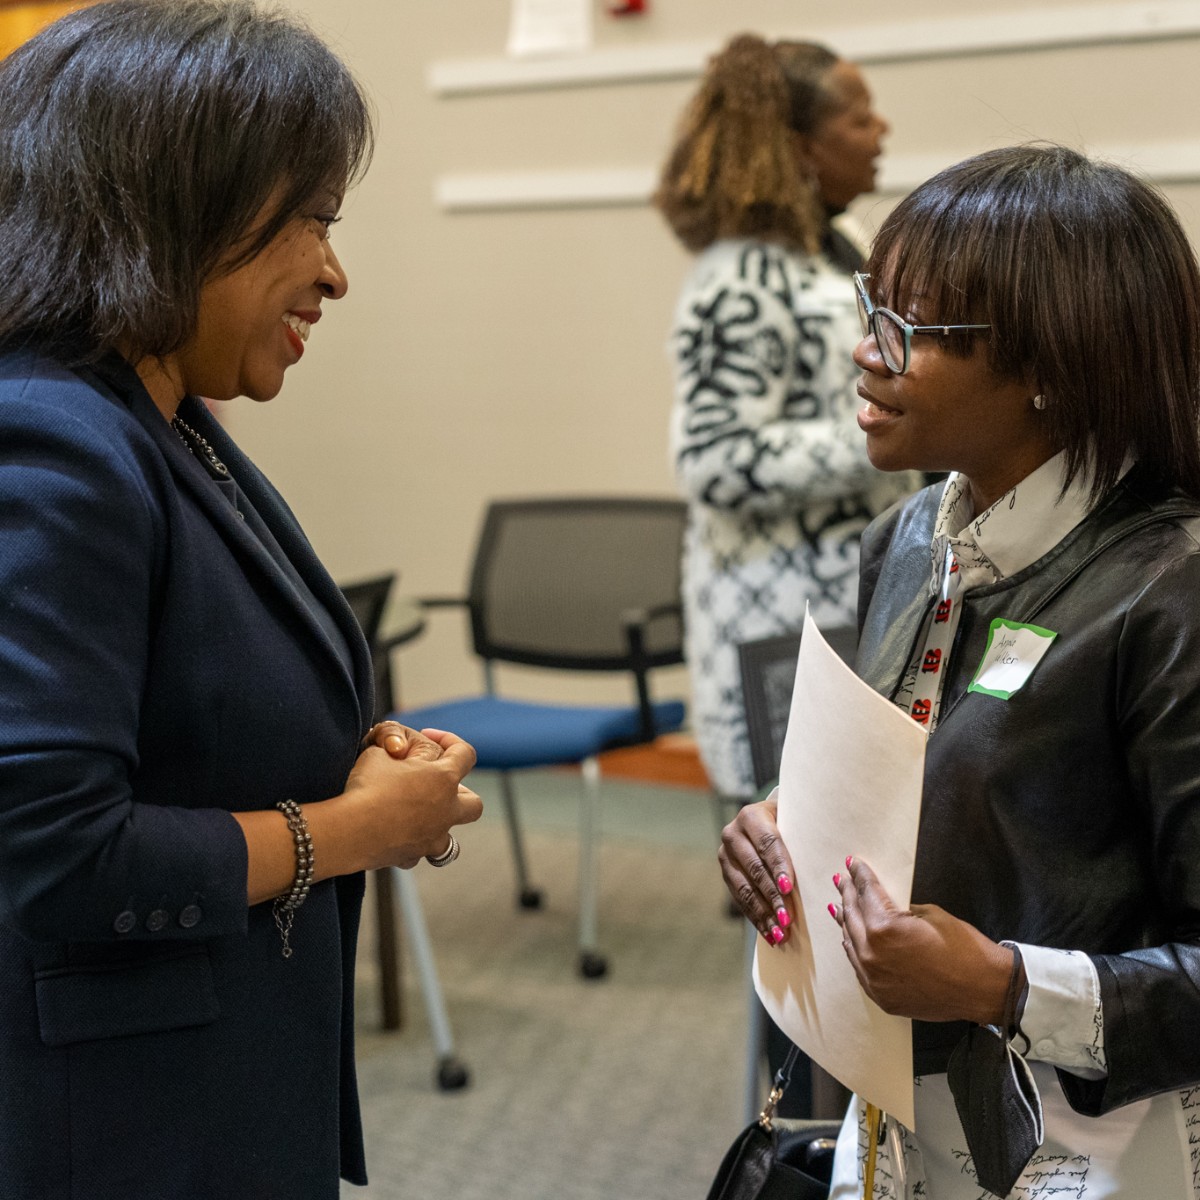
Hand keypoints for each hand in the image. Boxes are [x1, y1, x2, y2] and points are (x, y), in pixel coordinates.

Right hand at [342, 728, 481, 869]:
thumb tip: (397, 748)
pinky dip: (412, 846)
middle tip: (438, 788)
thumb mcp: (379, 752)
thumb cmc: (367, 786)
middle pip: (474, 804)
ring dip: (439, 827)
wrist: (350, 830)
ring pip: (451, 839)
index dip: (450, 740)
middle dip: (462, 794)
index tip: (429, 736)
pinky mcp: (413, 857)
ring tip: (420, 818)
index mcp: (444, 779)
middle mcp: (447, 810)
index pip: (466, 754)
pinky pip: (420, 853)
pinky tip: (395, 837)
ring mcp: (433, 838)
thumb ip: (395, 748)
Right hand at [718, 795, 796, 947]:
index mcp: (751, 816)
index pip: (767, 842)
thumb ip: (805, 835)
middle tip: (787, 919)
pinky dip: (756, 917)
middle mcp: (733, 833)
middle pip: (755, 869)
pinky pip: (739, 898)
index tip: (789, 888)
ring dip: (763, 913)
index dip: (778, 866)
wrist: (763, 821)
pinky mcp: (726, 872)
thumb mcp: (795, 820)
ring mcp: (726, 855)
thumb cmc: (790, 822)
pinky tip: (769, 933)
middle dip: (772, 896)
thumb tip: (839, 860)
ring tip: (780, 933)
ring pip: (745, 888)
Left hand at [831, 857, 1013, 1023]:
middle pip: (852, 917)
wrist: (984, 990)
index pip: (866, 893)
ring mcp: (873, 979)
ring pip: (851, 943)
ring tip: (839, 906)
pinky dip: (855, 950)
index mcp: (883, 928)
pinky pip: (859, 968)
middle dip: (848, 895)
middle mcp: (871, 954)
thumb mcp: (930, 914)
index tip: (852, 863)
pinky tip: (851, 939)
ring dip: (846, 923)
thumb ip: (900, 910)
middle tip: (842, 879)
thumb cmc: (963, 947)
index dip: (860, 875)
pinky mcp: (880, 996)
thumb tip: (884, 907)